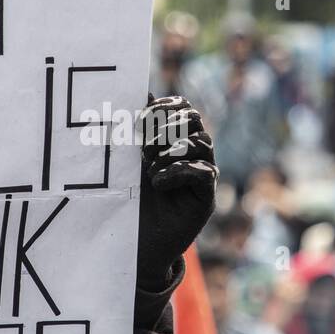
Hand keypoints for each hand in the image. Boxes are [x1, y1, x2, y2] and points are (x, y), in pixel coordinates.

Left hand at [136, 95, 216, 288]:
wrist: (135, 242)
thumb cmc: (130, 200)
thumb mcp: (128, 161)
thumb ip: (136, 129)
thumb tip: (142, 91)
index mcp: (173, 140)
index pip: (182, 108)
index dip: (166, 106)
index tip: (143, 115)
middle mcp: (191, 154)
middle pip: (195, 120)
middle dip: (168, 125)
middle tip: (145, 146)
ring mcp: (202, 175)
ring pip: (202, 141)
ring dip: (171, 150)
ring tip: (149, 169)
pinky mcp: (206, 197)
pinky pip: (205, 171)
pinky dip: (180, 171)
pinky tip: (158, 182)